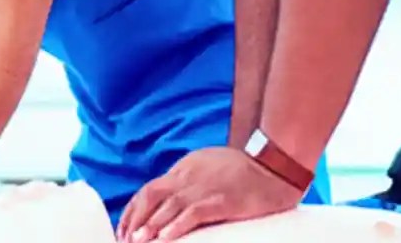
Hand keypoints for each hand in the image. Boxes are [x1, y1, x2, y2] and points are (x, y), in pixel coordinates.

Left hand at [118, 147, 301, 241]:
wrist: (275, 165)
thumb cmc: (246, 170)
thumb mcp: (210, 167)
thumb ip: (191, 181)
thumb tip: (175, 202)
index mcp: (185, 169)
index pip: (150, 189)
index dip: (134, 209)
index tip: (125, 228)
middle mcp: (189, 176)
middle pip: (151, 196)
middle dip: (135, 219)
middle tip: (126, 240)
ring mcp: (205, 188)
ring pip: (168, 206)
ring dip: (150, 225)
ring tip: (138, 242)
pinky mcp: (222, 200)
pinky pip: (193, 213)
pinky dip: (176, 226)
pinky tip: (165, 239)